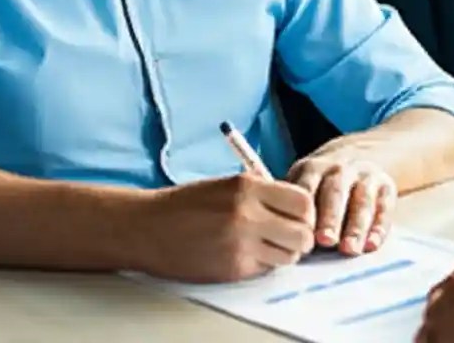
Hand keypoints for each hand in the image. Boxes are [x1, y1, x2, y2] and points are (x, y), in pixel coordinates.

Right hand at [134, 174, 315, 282]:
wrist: (147, 227)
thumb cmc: (187, 204)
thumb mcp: (229, 184)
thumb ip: (264, 193)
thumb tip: (299, 207)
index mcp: (248, 186)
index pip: (303, 202)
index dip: (306, 212)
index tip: (300, 216)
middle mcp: (247, 214)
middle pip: (303, 234)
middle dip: (301, 237)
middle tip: (290, 236)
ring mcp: (240, 244)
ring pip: (289, 256)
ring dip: (283, 253)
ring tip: (265, 245)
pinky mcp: (232, 268)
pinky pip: (265, 269)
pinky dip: (262, 264)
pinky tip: (244, 254)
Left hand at [287, 153, 396, 254]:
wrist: (357, 155)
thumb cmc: (319, 183)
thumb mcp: (301, 182)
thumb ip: (287, 203)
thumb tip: (269, 234)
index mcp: (313, 168)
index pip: (307, 187)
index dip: (304, 209)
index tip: (300, 231)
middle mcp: (340, 169)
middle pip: (335, 194)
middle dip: (330, 218)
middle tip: (325, 241)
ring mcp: (366, 176)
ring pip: (361, 202)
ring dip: (356, 227)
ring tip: (349, 250)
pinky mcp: (386, 188)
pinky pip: (384, 208)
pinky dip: (379, 228)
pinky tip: (372, 245)